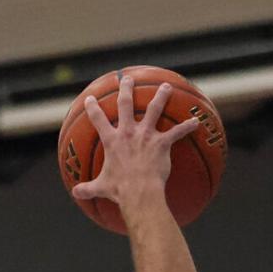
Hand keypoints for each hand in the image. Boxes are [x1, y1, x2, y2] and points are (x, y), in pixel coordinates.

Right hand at [72, 76, 199, 207]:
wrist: (139, 192)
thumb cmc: (120, 190)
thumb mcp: (100, 188)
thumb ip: (87, 188)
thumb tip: (75, 193)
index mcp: (112, 140)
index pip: (98, 119)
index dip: (93, 108)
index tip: (90, 99)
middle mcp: (128, 132)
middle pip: (126, 104)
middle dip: (126, 89)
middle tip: (127, 79)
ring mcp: (146, 135)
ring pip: (154, 109)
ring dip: (160, 96)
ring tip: (165, 86)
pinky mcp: (161, 143)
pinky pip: (177, 132)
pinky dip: (188, 127)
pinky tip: (197, 121)